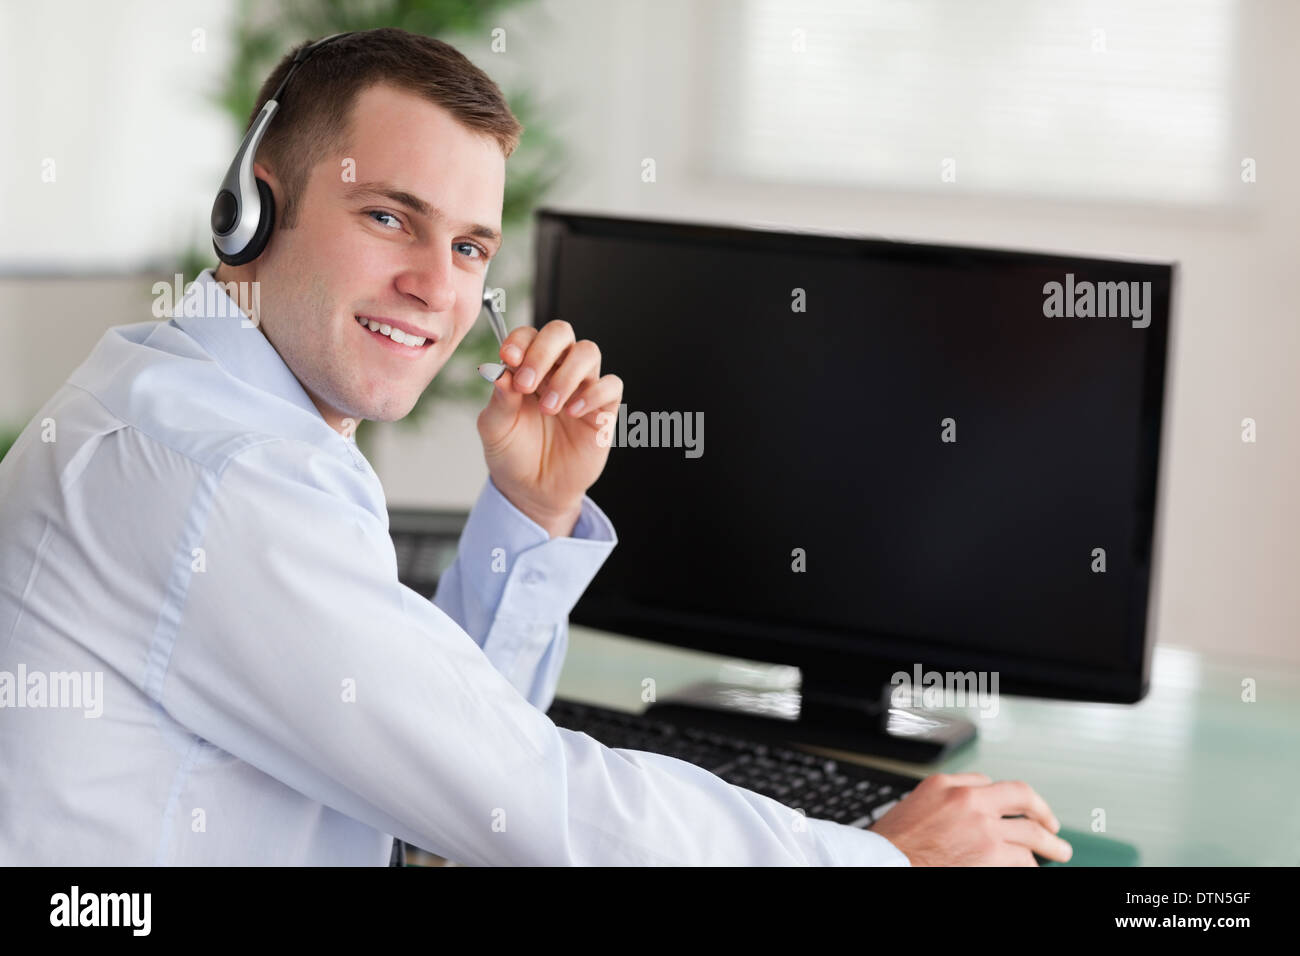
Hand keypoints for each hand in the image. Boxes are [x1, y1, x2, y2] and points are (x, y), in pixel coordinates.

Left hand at [476, 320, 622, 536]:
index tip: (508, 359)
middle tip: (527, 384)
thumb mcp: (495, 427)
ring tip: (549, 408)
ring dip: (567, 375)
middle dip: (543, 351)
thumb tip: (503, 371)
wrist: (533, 490)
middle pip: (561, 332)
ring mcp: (581, 387)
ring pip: (588, 352)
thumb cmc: (513, 454)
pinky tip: (572, 412)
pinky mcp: (602, 410)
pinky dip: (593, 393)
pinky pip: (611, 385)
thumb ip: (500, 398)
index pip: (529, 335)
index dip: (520, 341)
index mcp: (527, 367)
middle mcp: (556, 370)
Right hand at [868, 773, 1072, 865]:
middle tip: (1054, 829)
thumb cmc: (897, 839)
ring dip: (1048, 846)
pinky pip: (1022, 862)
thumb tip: (979, 789)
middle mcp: (972, 803)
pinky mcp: (990, 858)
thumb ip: (950, 791)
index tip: (1026, 810)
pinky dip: (1029, 866)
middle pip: (1024, 803)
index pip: (996, 785)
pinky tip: (1031, 868)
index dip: (1017, 800)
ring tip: (1058, 853)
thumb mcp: (919, 798)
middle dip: (1045, 817)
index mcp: (952, 785)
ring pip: (1029, 836)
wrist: (886, 862)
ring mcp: (984, 831)